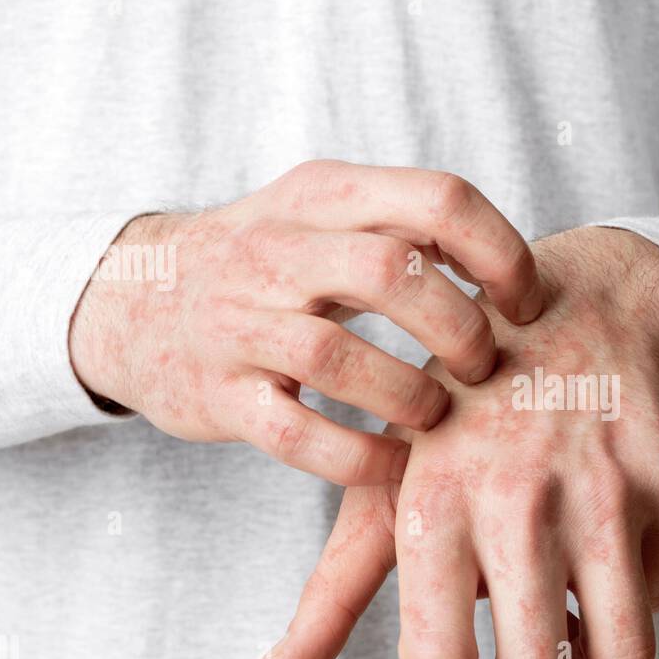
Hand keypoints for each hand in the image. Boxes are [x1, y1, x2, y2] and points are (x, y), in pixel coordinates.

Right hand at [69, 160, 542, 484]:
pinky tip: (397, 464)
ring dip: (410, 396)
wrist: (131, 300)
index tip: (527, 305)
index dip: (502, 253)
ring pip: (337, 356)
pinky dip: (362, 457)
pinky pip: (298, 435)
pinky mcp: (219, 397)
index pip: (437, 199)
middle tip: (485, 367)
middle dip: (459, 327)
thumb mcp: (326, 214)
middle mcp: (275, 249)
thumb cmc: (266, 263)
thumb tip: (519, 264)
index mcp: (323, 194)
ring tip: (437, 415)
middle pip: (388, 272)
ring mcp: (238, 324)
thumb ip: (409, 227)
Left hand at [257, 226, 658, 658]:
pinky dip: (633, 602)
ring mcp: (604, 492)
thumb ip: (333, 589)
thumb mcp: (388, 480)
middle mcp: (520, 499)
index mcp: (436, 502)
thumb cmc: (466, 408)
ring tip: (570, 652)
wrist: (581, 305)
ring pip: (622, 656)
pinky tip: (603, 570)